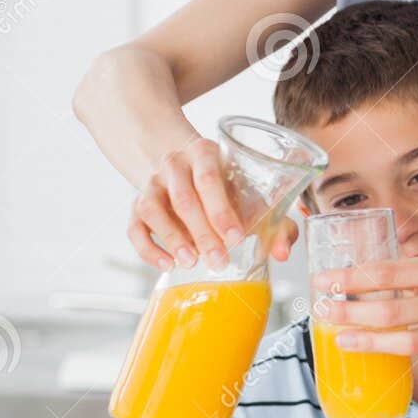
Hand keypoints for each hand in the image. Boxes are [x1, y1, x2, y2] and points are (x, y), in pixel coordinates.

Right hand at [128, 135, 297, 270]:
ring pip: (152, 210)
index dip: (221, 211)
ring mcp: (151, 184)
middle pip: (183, 198)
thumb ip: (276, 222)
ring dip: (172, 239)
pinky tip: (167, 264)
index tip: (236, 238)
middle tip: (219, 260)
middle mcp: (174, 164)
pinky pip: (134, 227)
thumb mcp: (252, 194)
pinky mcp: (137, 205)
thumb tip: (283, 253)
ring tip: (191, 262)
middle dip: (202, 233)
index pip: (209, 179)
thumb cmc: (227, 186)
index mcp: (205, 153)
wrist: (185, 167)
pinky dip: (148, 249)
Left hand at [311, 254, 417, 388]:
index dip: (352, 278)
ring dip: (374, 343)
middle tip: (323, 312)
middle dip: (352, 312)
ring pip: (412, 341)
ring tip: (343, 340)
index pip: (389, 273)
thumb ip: (411, 268)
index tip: (324, 281)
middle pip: (394, 310)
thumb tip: (361, 274)